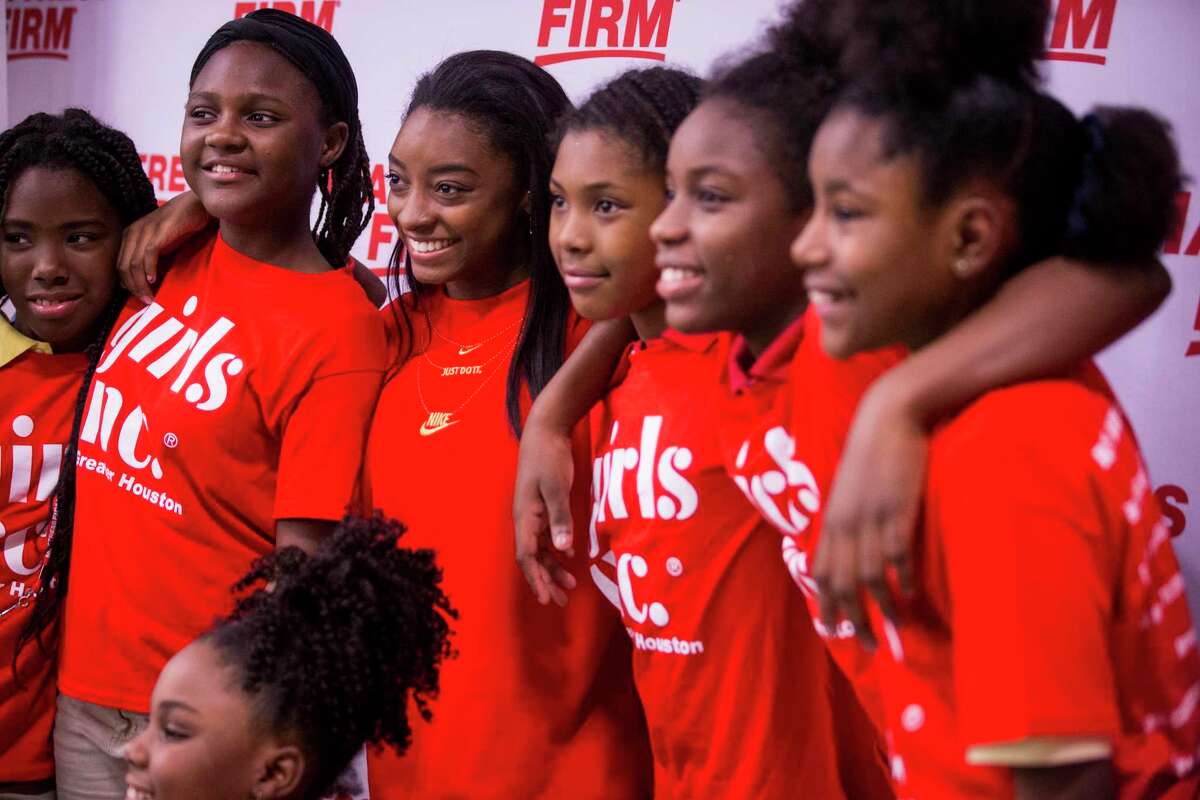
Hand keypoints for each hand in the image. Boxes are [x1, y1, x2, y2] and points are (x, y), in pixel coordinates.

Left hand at [117, 191, 211, 302]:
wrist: (195, 206)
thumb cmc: (180, 226)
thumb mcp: (160, 243)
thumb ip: (150, 257)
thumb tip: (144, 281)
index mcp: (129, 235)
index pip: (120, 265)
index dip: (128, 284)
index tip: (140, 297)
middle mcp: (133, 232)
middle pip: (123, 267)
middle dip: (133, 288)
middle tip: (146, 301)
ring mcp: (144, 231)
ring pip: (134, 264)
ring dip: (141, 284)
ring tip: (150, 296)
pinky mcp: (158, 232)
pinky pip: (148, 255)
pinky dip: (150, 270)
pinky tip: (155, 280)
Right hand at [513, 421, 576, 606]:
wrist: (545, 432)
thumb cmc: (549, 458)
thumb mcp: (556, 487)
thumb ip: (560, 518)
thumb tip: (563, 549)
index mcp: (524, 517)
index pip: (526, 556)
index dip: (535, 578)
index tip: (546, 597)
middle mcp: (526, 519)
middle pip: (532, 558)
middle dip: (544, 581)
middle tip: (560, 601)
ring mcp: (533, 513)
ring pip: (540, 549)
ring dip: (552, 568)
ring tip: (569, 586)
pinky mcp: (542, 507)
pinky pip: (546, 536)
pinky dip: (556, 551)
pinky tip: (570, 559)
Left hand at [813, 374, 925, 649]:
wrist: (889, 415)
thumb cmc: (871, 449)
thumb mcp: (849, 487)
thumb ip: (846, 517)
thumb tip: (847, 547)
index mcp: (831, 518)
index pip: (821, 571)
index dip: (827, 603)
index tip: (834, 629)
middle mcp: (845, 523)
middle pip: (842, 582)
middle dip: (853, 617)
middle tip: (868, 644)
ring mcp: (870, 517)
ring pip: (869, 575)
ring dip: (883, 607)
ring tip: (898, 628)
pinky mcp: (896, 510)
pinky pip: (897, 555)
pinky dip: (903, 579)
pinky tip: (912, 594)